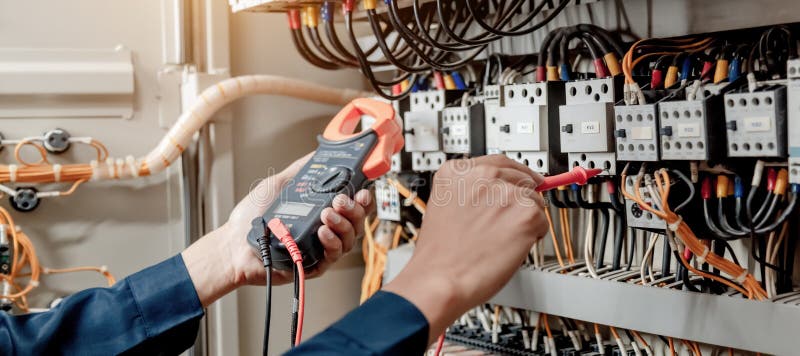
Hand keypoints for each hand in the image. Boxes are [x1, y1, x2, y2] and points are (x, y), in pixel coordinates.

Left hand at [182, 153, 372, 305]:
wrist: (235, 242)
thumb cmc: (252, 218)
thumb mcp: (278, 184)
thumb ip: (299, 170)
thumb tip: (315, 153)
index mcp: (321, 209)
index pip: (353, 203)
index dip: (362, 197)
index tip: (361, 189)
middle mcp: (325, 228)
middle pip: (357, 221)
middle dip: (354, 209)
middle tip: (339, 200)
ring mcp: (321, 247)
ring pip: (349, 238)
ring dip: (343, 224)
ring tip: (327, 214)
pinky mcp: (315, 265)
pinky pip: (334, 255)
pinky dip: (332, 242)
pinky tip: (322, 232)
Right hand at [383, 155, 546, 340]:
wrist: (440, 280)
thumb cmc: (440, 255)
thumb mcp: (444, 206)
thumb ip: (470, 191)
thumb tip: (499, 189)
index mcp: (457, 171)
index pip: (498, 162)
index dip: (513, 175)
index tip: (522, 180)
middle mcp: (482, 175)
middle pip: (521, 177)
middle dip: (522, 198)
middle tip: (511, 221)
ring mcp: (505, 192)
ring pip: (535, 200)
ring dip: (526, 219)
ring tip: (501, 239)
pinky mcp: (525, 213)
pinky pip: (543, 221)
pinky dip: (533, 236)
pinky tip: (510, 247)